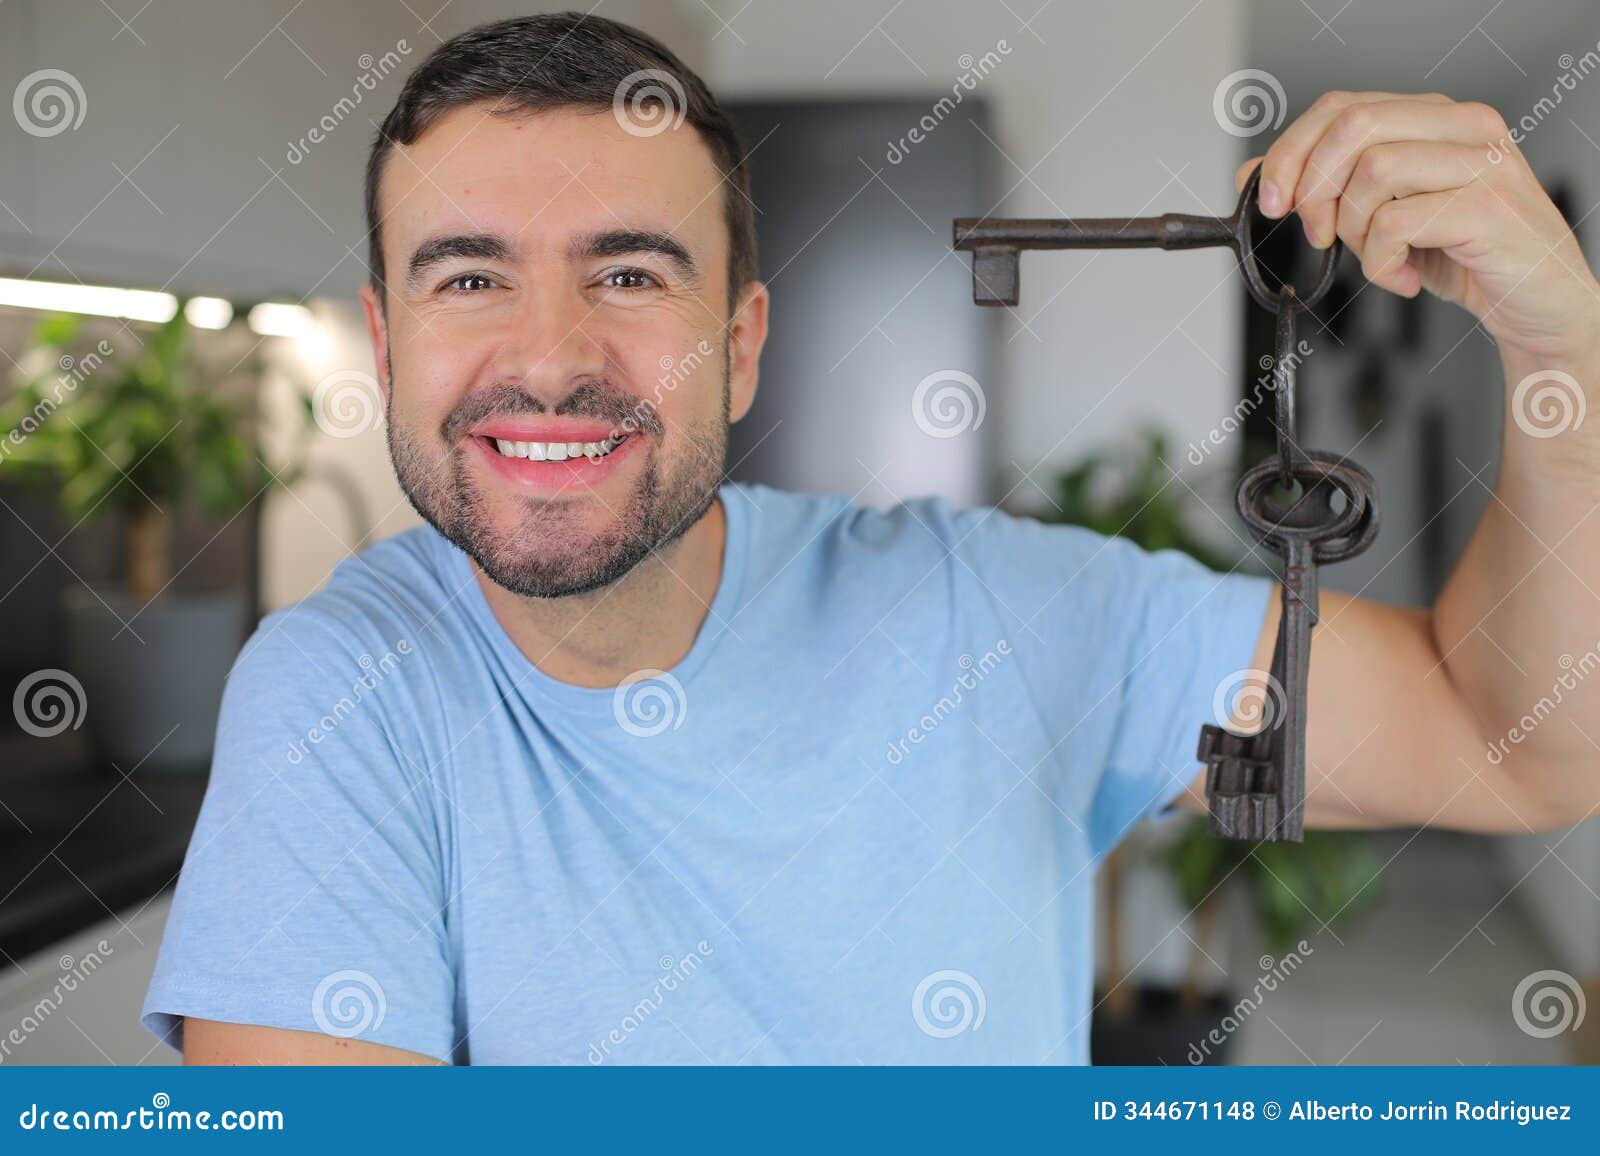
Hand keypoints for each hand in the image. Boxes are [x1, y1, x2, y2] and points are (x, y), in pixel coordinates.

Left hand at [1236, 91, 1599, 364]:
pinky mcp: (1487, 208)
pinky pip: (1398, 222)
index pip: (1341, 107)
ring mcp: (1481, 164)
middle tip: (1321, 234)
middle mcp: (1463, 127)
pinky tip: (1406, 278)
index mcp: (1435, 117)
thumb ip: (1328, 187)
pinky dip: (1383, 263)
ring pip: (1373, 171)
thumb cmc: (1466, 256)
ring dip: (1356, 231)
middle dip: (1314, 187)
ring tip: (1382, 259)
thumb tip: (1254, 172)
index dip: (1291, 152)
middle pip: (1352, 126)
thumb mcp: (1384, 216)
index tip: (1274, 201)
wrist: (1538, 305)